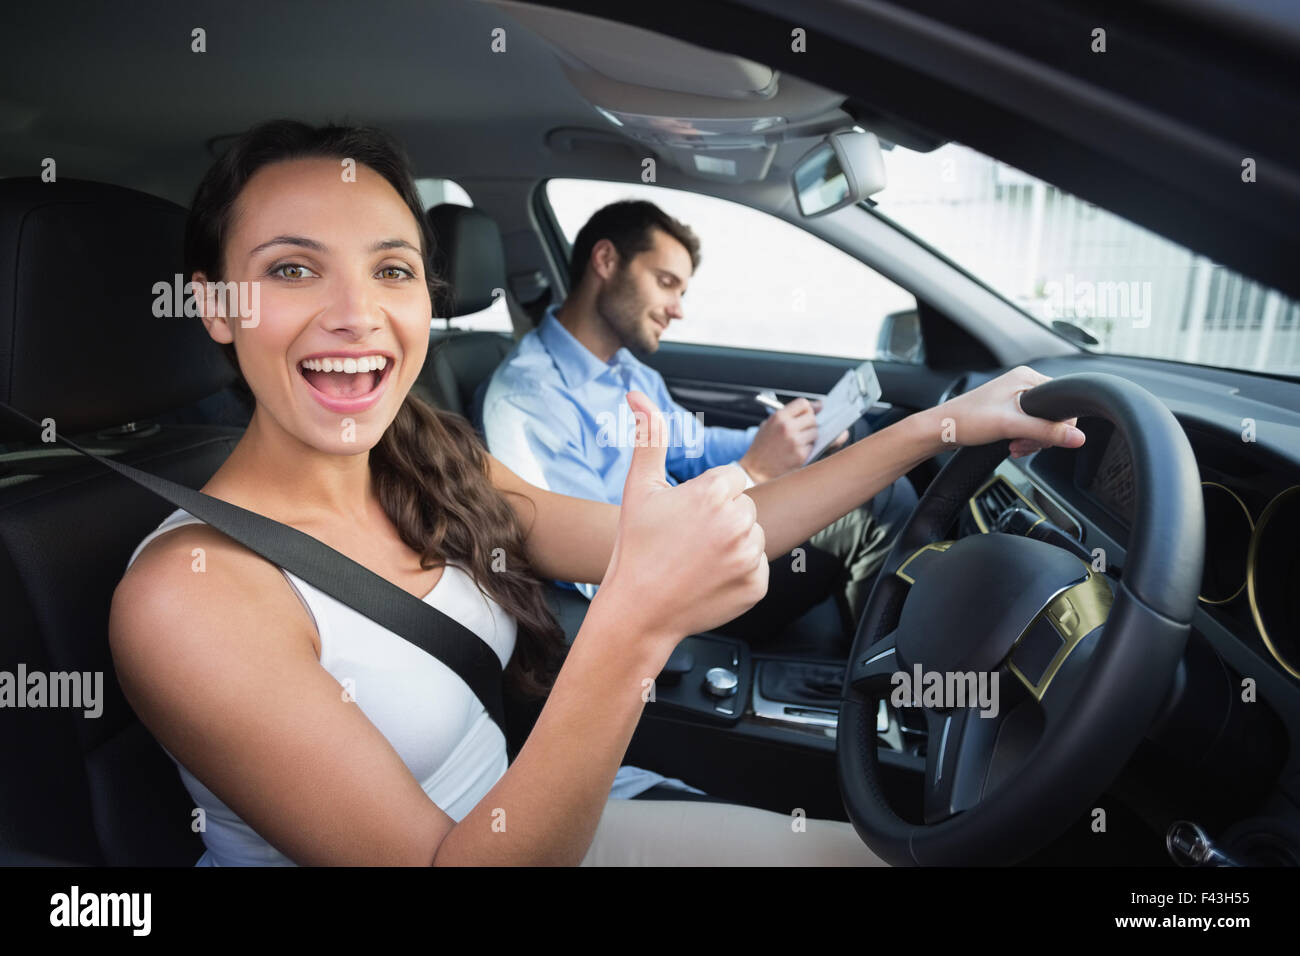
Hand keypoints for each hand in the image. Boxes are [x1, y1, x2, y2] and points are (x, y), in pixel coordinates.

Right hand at [595, 391, 768, 647]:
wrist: (638, 610)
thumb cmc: (636, 548)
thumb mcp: (639, 488)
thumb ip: (649, 437)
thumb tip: (638, 395)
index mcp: (713, 493)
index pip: (731, 480)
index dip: (707, 497)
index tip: (685, 517)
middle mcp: (737, 522)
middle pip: (744, 507)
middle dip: (722, 519)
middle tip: (688, 541)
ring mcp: (749, 556)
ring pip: (753, 536)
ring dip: (732, 545)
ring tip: (697, 560)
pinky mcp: (757, 585)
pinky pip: (757, 568)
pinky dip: (738, 573)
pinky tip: (709, 579)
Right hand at [739, 397, 819, 481]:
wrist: (756, 469)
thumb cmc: (762, 447)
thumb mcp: (769, 424)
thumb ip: (790, 414)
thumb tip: (818, 406)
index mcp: (778, 417)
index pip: (803, 403)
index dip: (807, 408)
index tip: (807, 413)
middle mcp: (787, 427)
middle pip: (811, 418)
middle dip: (809, 423)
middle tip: (801, 430)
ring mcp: (795, 442)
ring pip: (815, 432)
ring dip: (809, 437)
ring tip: (796, 442)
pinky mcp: (801, 455)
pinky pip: (812, 446)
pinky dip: (807, 448)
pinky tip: (795, 452)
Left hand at [930, 366, 1085, 457]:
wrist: (941, 430)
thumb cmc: (967, 421)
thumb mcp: (1012, 426)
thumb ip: (1046, 431)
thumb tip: (1077, 438)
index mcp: (1027, 377)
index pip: (1063, 400)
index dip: (1060, 425)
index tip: (1044, 439)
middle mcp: (1022, 384)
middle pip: (1053, 414)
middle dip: (1041, 435)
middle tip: (1024, 444)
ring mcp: (1015, 397)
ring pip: (1041, 423)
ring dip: (1031, 440)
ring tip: (1015, 446)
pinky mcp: (1008, 411)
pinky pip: (1028, 426)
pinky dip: (1023, 439)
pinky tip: (1012, 445)